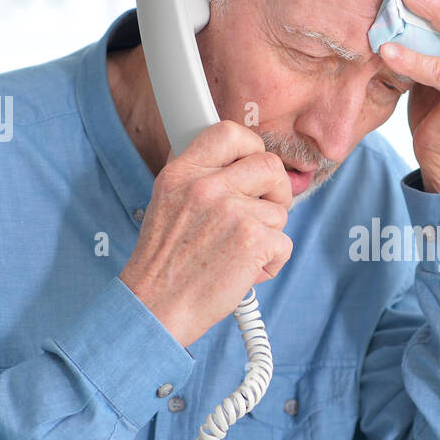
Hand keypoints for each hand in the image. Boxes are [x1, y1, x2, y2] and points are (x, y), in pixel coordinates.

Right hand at [120, 121, 292, 347]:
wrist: (156, 306)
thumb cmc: (165, 262)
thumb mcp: (168, 203)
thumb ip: (200, 179)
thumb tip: (243, 165)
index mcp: (183, 172)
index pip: (229, 132)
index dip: (252, 147)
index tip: (254, 165)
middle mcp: (206, 186)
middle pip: (269, 165)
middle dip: (277, 191)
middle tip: (265, 211)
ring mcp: (232, 212)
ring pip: (279, 211)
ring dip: (268, 235)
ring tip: (237, 254)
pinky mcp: (252, 241)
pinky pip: (284, 243)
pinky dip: (270, 263)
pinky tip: (244, 272)